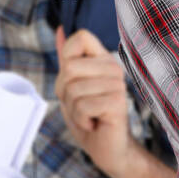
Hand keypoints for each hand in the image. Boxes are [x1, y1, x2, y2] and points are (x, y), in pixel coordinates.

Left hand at [55, 27, 134, 177]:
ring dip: (74, 110)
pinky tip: (95, 123)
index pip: (80, 37)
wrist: (107, 148)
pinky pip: (83, 106)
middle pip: (69, 68)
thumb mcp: (72, 86)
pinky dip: (82, 120)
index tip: (76, 81)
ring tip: (90, 116)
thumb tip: (60, 29)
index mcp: (104, 59)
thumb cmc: (90, 117)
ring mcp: (118, 84)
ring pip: (73, 90)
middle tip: (82, 105)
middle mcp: (114, 68)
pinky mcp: (118, 102)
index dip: (68, 60)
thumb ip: (67, 59)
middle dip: (65, 93)